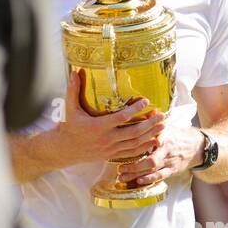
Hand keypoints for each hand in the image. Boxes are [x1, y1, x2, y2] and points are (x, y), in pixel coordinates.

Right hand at [45, 69, 166, 167]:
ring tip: (163, 126)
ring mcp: (110, 149)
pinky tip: (154, 141)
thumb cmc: (69, 126)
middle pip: (133, 132)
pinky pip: (131, 153)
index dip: (135, 109)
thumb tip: (75, 71)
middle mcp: (106, 139)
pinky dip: (145, 147)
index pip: (121, 117)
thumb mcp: (69, 107)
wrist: (65, 149)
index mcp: (97, 126)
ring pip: (135, 143)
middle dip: (150, 124)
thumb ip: (73, 89)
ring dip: (150, 134)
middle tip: (162, 115)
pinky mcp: (112, 156)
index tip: (146, 101)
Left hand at [116, 122, 204, 187]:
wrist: (196, 147)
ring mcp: (170, 162)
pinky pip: (160, 176)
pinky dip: (150, 179)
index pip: (153, 140)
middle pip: (151, 160)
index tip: (128, 145)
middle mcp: (167, 151)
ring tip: (122, 176)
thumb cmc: (177, 135)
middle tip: (120, 168)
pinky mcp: (172, 170)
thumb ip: (155, 121)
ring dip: (137, 175)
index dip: (141, 144)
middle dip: (134, 166)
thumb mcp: (167, 126)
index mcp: (165, 138)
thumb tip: (147, 109)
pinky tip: (138, 181)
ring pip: (153, 170)